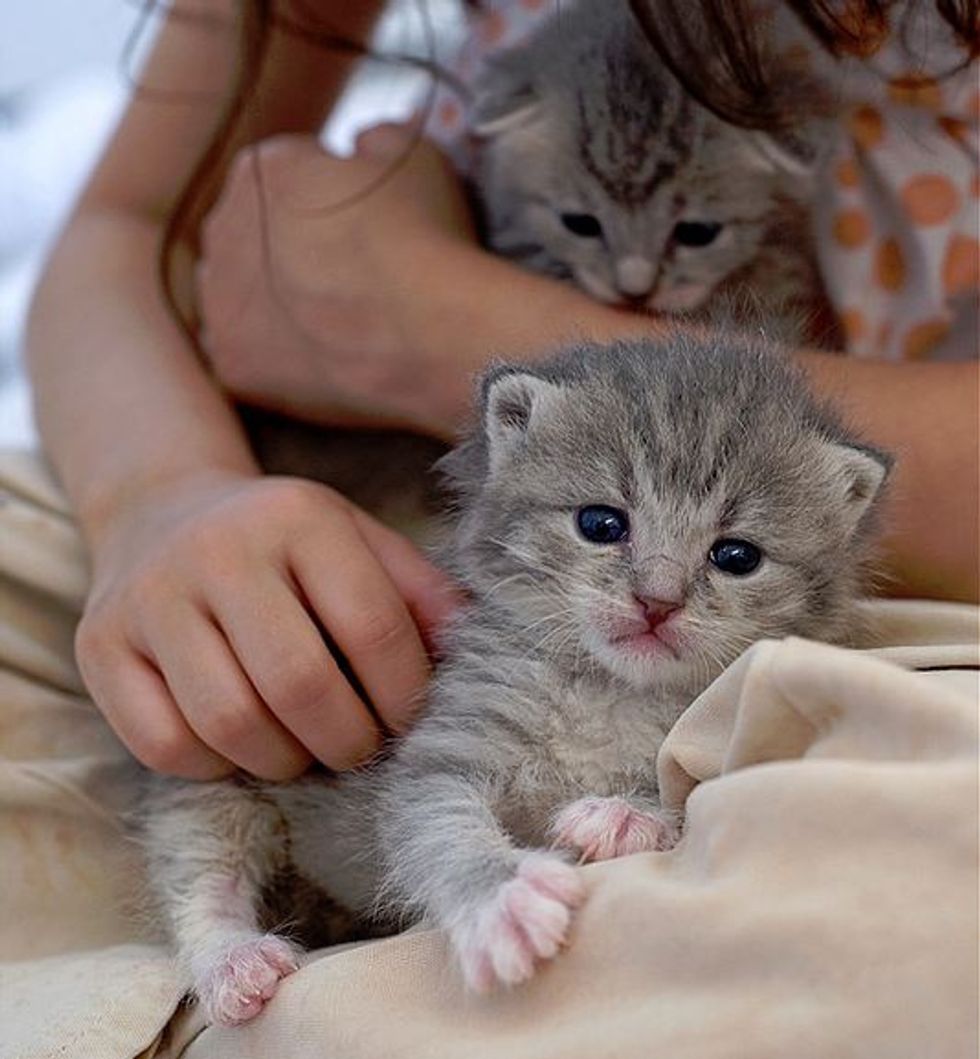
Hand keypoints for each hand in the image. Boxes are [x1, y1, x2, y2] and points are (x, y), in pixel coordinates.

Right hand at [75, 470, 457, 779]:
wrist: (164, 513)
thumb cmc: (283, 544)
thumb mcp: (359, 542)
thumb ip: (418, 591)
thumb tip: (470, 647)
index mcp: (299, 517)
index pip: (374, 627)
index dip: (406, 694)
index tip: (410, 719)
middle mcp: (218, 550)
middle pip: (300, 684)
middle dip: (350, 741)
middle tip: (362, 749)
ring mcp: (150, 599)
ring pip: (231, 723)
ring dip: (287, 761)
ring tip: (309, 751)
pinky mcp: (101, 646)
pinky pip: (167, 745)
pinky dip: (218, 766)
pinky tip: (245, 745)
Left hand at [197, 126, 479, 433]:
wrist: (428, 334)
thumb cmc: (425, 240)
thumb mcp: (416, 157)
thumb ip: (378, 138)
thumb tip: (364, 141)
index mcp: (261, 171)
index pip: (285, 179)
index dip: (328, 202)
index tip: (362, 227)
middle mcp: (222, 230)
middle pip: (252, 238)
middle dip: (292, 252)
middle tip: (347, 278)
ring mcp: (220, 304)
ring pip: (239, 299)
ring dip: (273, 304)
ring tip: (333, 322)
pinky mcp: (231, 365)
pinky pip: (242, 358)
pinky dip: (271, 360)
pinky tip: (316, 360)